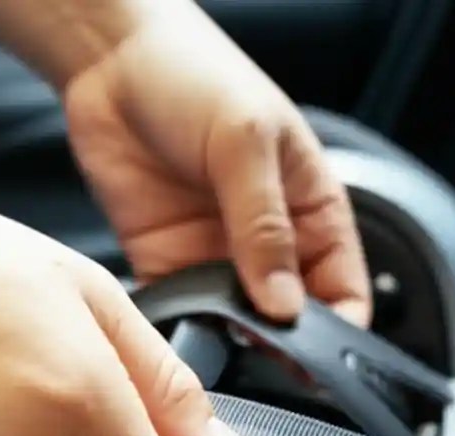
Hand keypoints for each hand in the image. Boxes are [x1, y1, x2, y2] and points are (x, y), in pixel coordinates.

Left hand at [60, 0, 371, 326]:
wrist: (110, 58)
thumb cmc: (196, 75)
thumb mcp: (245, 142)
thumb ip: (265, 227)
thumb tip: (284, 304)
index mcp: (313, 212)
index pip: (344, 292)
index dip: (337, 331)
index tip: (313, 357)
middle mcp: (271, 242)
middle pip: (291, 320)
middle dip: (280, 346)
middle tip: (260, 356)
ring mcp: (218, 256)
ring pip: (236, 326)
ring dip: (228, 341)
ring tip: (217, 344)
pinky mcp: (167, 262)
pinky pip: (181, 313)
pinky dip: (180, 329)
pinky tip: (177, 331)